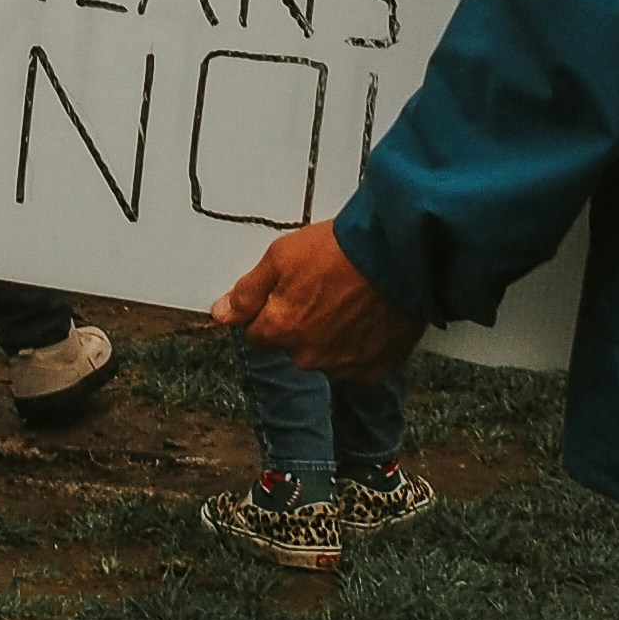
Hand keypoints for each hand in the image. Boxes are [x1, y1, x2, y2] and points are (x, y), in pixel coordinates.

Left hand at [215, 223, 419, 378]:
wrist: (398, 256)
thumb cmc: (341, 250)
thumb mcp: (281, 256)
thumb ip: (247, 291)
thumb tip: (220, 314)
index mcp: (282, 330)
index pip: (256, 334)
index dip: (267, 311)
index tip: (286, 292)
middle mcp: (309, 356)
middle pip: (291, 345)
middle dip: (300, 323)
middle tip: (322, 288)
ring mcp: (344, 366)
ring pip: (324, 354)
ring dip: (330, 335)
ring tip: (349, 298)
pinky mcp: (375, 369)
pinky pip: (357, 361)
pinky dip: (359, 344)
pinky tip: (368, 316)